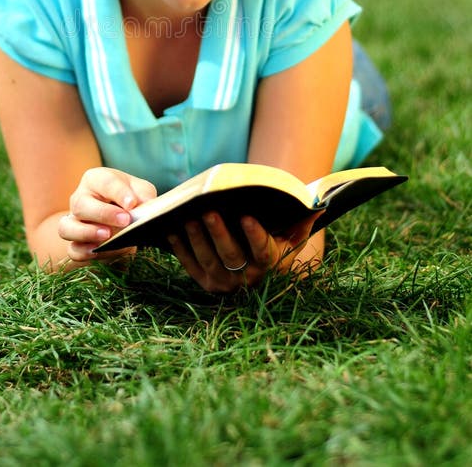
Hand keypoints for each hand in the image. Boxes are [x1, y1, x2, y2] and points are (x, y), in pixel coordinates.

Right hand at [58, 167, 156, 265]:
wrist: (124, 222)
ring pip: (67, 227)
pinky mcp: (76, 243)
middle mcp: (80, 198)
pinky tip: (98, 250)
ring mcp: (74, 222)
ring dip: (86, 232)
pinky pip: (73, 250)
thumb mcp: (140, 191)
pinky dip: (84, 252)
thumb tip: (147, 205)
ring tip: (107, 236)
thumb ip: (144, 195)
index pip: (104, 182)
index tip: (132, 203)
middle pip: (81, 204)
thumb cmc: (130, 200)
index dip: (119, 192)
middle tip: (125, 220)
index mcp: (96, 179)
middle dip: (103, 213)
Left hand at [168, 212, 319, 292]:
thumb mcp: (293, 234)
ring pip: (208, 260)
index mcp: (270, 264)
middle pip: (230, 255)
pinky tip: (171, 229)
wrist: (258, 268)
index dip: (255, 234)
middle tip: (208, 211)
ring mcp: (224, 283)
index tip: (247, 216)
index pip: (263, 250)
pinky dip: (180, 248)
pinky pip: (190, 265)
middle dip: (218, 233)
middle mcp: (247, 278)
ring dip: (196, 239)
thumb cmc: (277, 241)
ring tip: (187, 217)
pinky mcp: (204, 283)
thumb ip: (302, 221)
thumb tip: (317, 206)